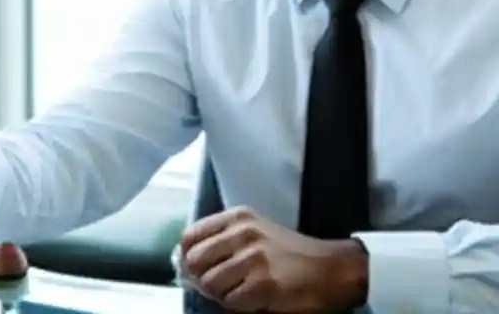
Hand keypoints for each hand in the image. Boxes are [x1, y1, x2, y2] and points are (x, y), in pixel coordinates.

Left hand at [180, 206, 368, 311]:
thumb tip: (188, 261)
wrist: (335, 269)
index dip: (186, 257)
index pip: (190, 236)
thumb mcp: (254, 231)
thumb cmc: (291, 254)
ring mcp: (253, 258)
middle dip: (202, 280)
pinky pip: (231, 302)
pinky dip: (238, 306)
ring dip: (221, 295)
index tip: (196, 270)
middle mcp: (242, 233)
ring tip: (240, 292)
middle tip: (220, 287)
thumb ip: (223, 239)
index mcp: (237, 217)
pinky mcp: (264, 284)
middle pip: (194, 261)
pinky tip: (255, 300)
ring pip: (210, 284)